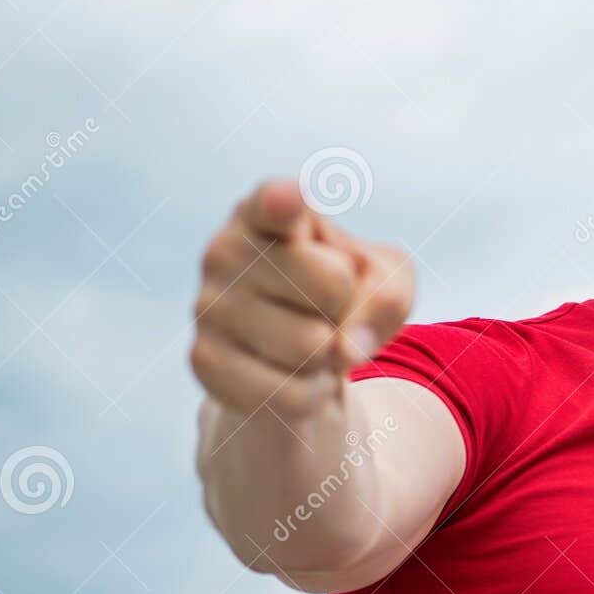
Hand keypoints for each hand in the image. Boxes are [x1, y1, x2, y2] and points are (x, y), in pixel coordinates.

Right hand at [190, 180, 413, 420]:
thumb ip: (390, 296)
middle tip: (324, 306)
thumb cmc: (346, 296)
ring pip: (311, 347)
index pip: (274, 202)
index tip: (289, 200)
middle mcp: (226, 250)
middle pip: (332, 286)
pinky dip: (312, 393)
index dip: (284, 201)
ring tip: (309, 339)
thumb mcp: (389, 281)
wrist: (299, 355)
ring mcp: (207, 305)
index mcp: (270, 211)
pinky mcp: (203, 361)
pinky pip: (291, 394)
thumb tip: (346, 349)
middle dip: (347, 307)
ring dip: (330, 356)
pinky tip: (292, 373)